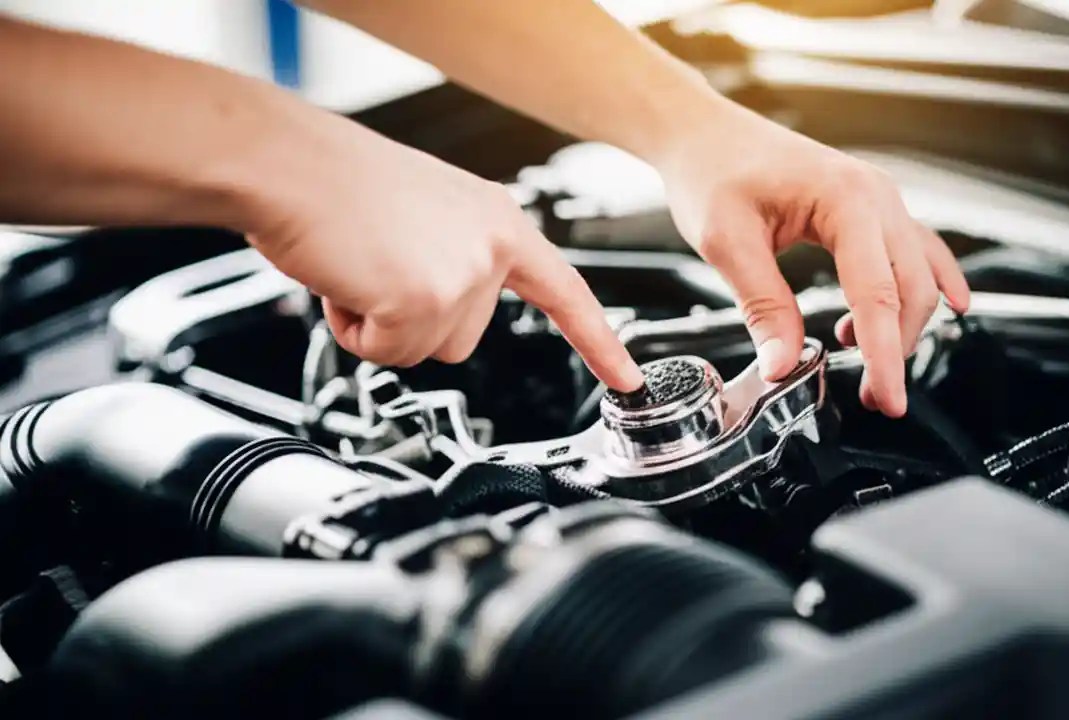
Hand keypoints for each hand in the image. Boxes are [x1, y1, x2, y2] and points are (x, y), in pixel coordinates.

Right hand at [242, 122, 642, 390]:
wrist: (286, 161)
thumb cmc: (337, 183)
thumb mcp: (426, 213)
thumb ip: (457, 259)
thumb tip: (442, 305)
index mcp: (498, 220)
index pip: (565, 292)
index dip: (596, 341)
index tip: (627, 377)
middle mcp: (491, 247)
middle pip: (464, 339)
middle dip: (411, 319)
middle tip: (376, 262)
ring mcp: (462, 276)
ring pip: (423, 350)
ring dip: (381, 325)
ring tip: (359, 265)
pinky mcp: (423, 302)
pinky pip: (385, 353)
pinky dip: (354, 330)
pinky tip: (343, 278)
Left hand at [658, 108, 969, 416]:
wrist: (704, 132)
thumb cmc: (713, 169)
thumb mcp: (726, 243)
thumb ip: (762, 306)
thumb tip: (784, 364)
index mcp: (845, 199)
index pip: (877, 294)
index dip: (884, 354)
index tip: (885, 398)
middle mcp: (875, 195)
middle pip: (910, 289)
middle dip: (896, 348)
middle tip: (871, 397)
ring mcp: (879, 199)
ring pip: (918, 274)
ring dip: (905, 324)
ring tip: (869, 363)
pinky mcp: (870, 208)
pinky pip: (917, 249)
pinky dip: (930, 283)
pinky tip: (949, 306)